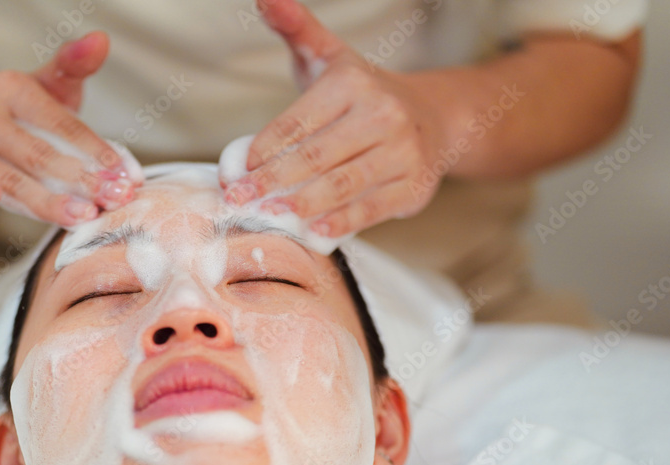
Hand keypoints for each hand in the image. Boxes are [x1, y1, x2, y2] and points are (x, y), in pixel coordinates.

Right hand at [0, 32, 136, 226]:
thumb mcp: (43, 92)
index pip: (59, 120)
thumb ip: (73, 67)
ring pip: (9, 179)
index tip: (125, 174)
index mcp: (8, 89)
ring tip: (82, 216)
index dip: (95, 149)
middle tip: (113, 199)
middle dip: (81, 180)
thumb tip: (100, 39)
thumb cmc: (12, 122)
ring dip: (48, 202)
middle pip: (38, 153)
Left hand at [223, 0, 443, 236]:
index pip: (299, 120)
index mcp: (354, 83)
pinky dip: (343, 221)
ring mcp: (402, 152)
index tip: (236, 168)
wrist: (433, 118)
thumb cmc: (362, 95)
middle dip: (272, 181)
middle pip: (316, 155)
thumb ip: (296, 28)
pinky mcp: (413, 186)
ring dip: (301, 204)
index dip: (264, 147)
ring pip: (342, 183)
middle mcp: (382, 114)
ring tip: (269, 217)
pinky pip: (372, 208)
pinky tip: (315, 231)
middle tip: (239, 200)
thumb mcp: (331, 57)